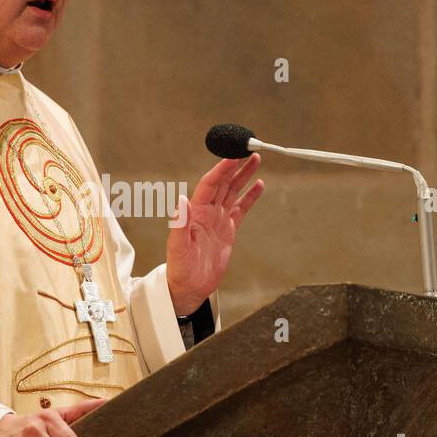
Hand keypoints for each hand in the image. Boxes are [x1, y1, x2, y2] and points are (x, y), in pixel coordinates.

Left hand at [166, 154, 264, 315]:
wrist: (188, 287)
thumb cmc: (179, 268)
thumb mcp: (178, 246)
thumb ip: (180, 223)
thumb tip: (181, 199)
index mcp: (196, 212)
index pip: (210, 184)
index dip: (221, 169)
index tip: (232, 156)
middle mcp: (207, 212)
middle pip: (223, 182)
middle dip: (235, 165)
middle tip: (248, 149)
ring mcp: (218, 219)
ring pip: (233, 191)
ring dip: (243, 175)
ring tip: (255, 159)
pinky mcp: (228, 230)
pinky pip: (241, 208)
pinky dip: (249, 197)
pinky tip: (258, 185)